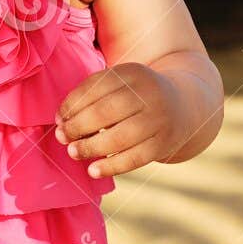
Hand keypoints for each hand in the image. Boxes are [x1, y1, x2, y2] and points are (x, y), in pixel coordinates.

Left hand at [55, 62, 180, 177]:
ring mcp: (158, 119)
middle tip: (62, 137)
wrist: (183, 105)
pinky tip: (93, 170)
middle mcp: (148, 94)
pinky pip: (134, 158)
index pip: (95, 87)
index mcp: (133, 72)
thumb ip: (92, 96)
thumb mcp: (120, 83)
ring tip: (73, 152)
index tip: (59, 119)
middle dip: (78, 126)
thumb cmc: (137, 96)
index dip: (72, 105)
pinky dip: (111, 167)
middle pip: (105, 112)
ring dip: (91, 147)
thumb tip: (61, 121)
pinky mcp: (163, 143)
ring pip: (119, 137)